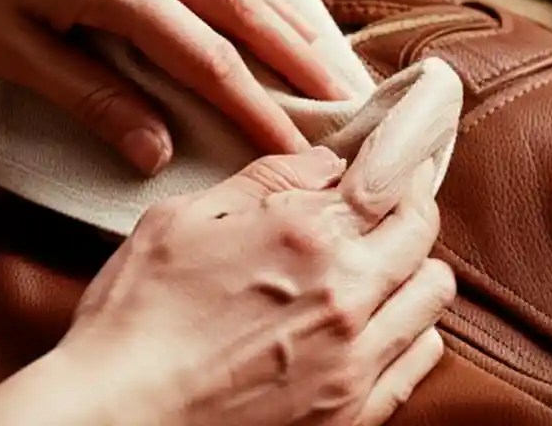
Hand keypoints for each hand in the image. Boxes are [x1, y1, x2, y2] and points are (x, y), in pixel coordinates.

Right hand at [59, 146, 453, 425]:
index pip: (389, 179)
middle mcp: (343, 293)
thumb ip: (262, 182)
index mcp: (303, 234)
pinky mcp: (353, 410)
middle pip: (422, 231)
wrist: (120, 417)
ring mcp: (354, 358)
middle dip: (407, 206)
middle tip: (383, 204)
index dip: (400, 157)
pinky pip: (422, 356)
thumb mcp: (180, 220)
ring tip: (378, 264)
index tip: (398, 152)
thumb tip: (322, 163)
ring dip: (413, 267)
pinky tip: (378, 320)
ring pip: (432, 293)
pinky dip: (411, 327)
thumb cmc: (135, 317)